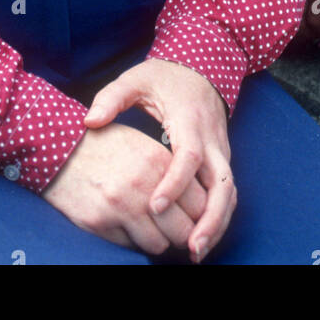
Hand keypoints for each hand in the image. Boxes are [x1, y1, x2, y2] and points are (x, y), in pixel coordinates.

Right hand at [42, 120, 204, 256]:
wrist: (59, 145)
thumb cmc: (104, 144)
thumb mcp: (142, 145)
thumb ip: (169, 171)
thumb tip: (195, 202)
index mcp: (159, 161)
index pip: (199, 203)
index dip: (197, 213)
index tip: (189, 214)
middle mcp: (144, 184)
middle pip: (184, 229)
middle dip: (181, 232)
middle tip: (172, 227)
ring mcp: (121, 205)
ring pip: (159, 244)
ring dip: (157, 239)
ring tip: (148, 226)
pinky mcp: (100, 222)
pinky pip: (130, 246)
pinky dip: (132, 241)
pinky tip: (125, 225)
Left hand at [84, 58, 234, 262]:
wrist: (200, 67)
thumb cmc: (164, 77)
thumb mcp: (135, 79)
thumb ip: (112, 97)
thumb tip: (89, 121)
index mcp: (189, 120)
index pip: (189, 155)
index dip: (175, 183)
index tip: (154, 206)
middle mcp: (212, 139)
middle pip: (222, 183)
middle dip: (210, 217)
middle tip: (191, 246)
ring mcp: (221, 151)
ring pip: (230, 192)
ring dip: (217, 224)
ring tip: (197, 252)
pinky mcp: (221, 160)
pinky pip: (227, 193)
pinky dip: (218, 217)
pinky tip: (201, 239)